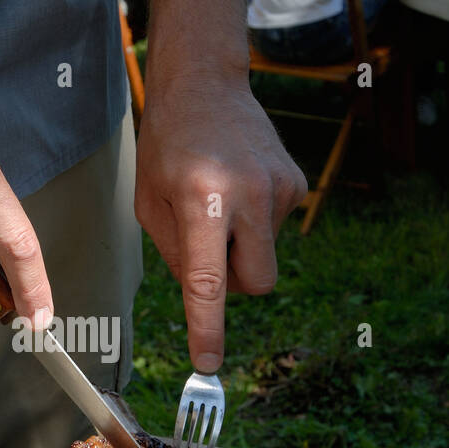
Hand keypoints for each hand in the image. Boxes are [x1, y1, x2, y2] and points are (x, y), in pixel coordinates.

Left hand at [134, 82, 307, 372]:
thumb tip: (207, 300)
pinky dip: (253, 223)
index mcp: (201, 199)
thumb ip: (177, 257)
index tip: (207, 362)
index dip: (207, 327)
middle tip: (208, 253)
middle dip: (233, 286)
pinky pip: (274, 231)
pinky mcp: (297, 183)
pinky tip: (238, 187)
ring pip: (264, 258)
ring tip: (218, 199)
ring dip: (240, 246)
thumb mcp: (151, 204)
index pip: (208, 281)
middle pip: (255, 283)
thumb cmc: (167, 147)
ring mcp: (280, 187)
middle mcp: (248, 193)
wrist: (205, 85)